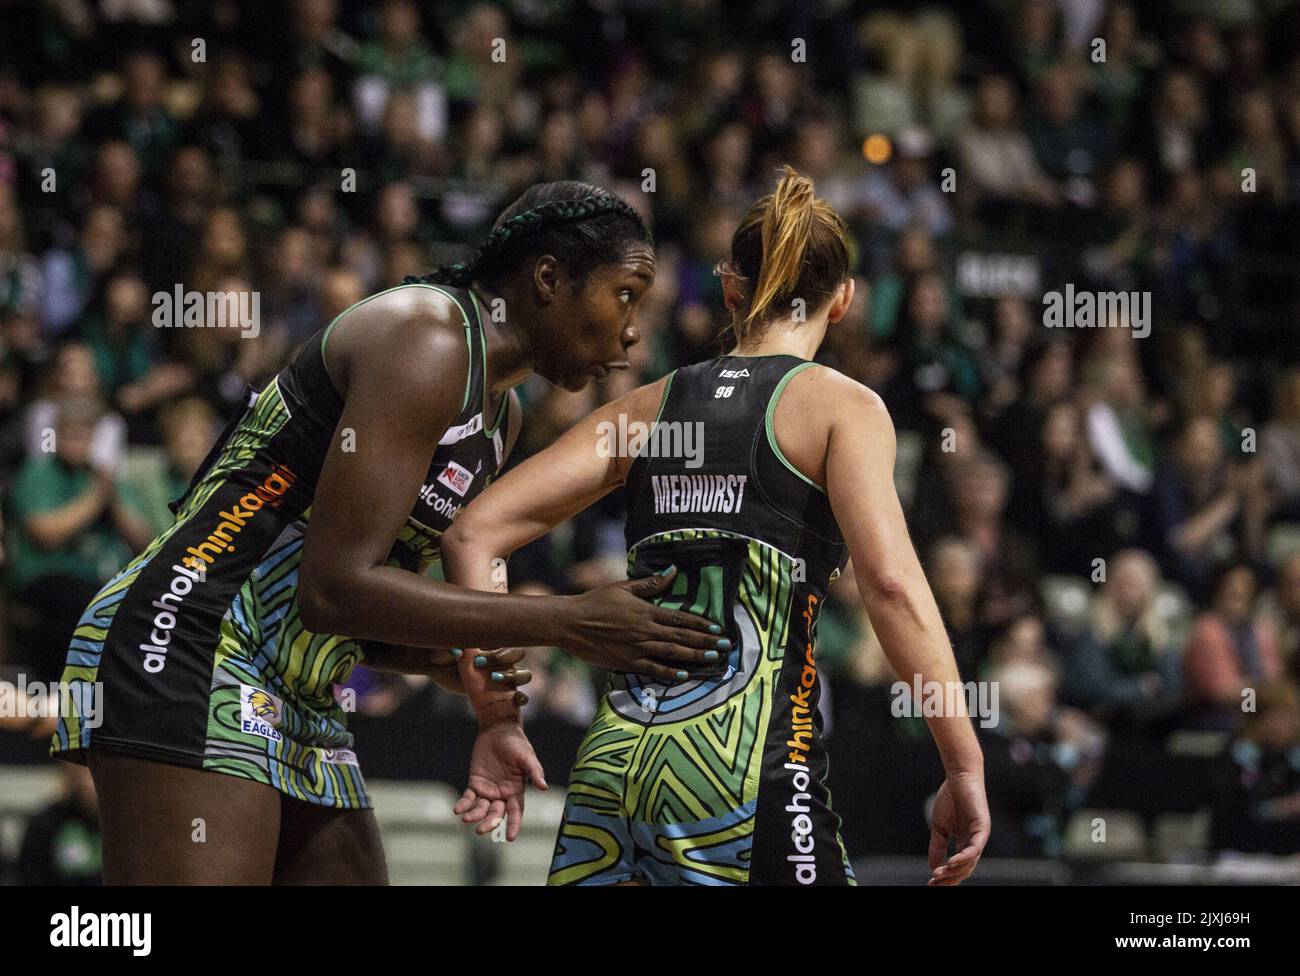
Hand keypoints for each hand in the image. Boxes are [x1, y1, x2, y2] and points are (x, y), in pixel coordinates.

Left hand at [431, 647, 531, 699]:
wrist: (442, 674)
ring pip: (525, 674)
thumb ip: (448, 648)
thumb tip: (457, 652)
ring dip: (514, 676)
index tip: (477, 661)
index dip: (496, 650)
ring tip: (495, 679)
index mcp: (491, 646)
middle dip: (503, 659)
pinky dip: (521, 698)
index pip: (506, 641)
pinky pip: (522, 697)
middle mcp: (501, 661)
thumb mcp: (444, 652)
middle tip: (483, 667)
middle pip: (518, 653)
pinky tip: (514, 699)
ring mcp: (505, 678)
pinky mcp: (506, 696)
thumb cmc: (444, 658)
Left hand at [454, 720, 547, 841]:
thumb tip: (544, 787)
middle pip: (496, 814)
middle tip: (481, 830)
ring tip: (466, 819)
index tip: (511, 838)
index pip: (516, 812)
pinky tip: (458, 810)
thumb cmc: (516, 742)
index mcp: (516, 790)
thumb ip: (534, 772)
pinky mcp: (475, 782)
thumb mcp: (527, 756)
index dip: (514, 825)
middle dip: (489, 823)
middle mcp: (502, 794)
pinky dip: (463, 805)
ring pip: (481, 809)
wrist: (498, 729)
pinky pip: (468, 798)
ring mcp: (488, 790)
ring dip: (474, 816)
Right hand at [558, 567, 725, 680]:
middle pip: (681, 637)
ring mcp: (636, 648)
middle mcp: (645, 631)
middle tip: (725, 646)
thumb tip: (673, 571)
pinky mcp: (626, 662)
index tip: (717, 628)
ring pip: (672, 653)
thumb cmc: (596, 601)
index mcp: (645, 611)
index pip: (680, 618)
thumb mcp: (622, 587)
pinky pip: (653, 668)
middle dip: (705, 642)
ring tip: (712, 659)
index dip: (701, 624)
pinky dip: (670, 672)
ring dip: (694, 656)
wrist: (571, 623)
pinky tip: (685, 674)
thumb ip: (650, 583)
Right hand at [928, 770, 989, 885]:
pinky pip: (975, 848)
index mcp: (965, 844)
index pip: (957, 867)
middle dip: (949, 878)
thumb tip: (932, 868)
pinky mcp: (982, 827)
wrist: (959, 777)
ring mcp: (980, 836)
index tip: (930, 883)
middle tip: (933, 883)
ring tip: (939, 874)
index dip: (945, 877)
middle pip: (965, 869)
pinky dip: (964, 857)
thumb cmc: (950, 799)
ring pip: (970, 862)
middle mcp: (975, 843)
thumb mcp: (939, 827)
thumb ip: (937, 846)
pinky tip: (952, 862)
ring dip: (955, 870)